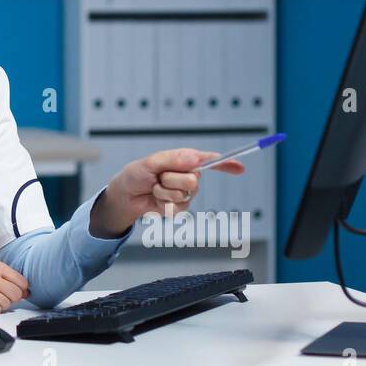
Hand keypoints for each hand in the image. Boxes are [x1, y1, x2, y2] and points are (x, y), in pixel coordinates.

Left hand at [102, 147, 246, 232]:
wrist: (125, 197)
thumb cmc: (135, 175)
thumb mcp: (150, 162)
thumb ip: (172, 159)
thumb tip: (194, 157)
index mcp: (184, 161)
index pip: (209, 161)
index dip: (226, 164)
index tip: (240, 167)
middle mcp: (187, 176)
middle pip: (194, 180)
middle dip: (172, 179)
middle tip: (158, 178)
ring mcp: (184, 193)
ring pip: (183, 195)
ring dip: (164, 192)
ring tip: (154, 188)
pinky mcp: (179, 208)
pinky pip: (177, 208)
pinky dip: (162, 204)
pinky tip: (155, 200)